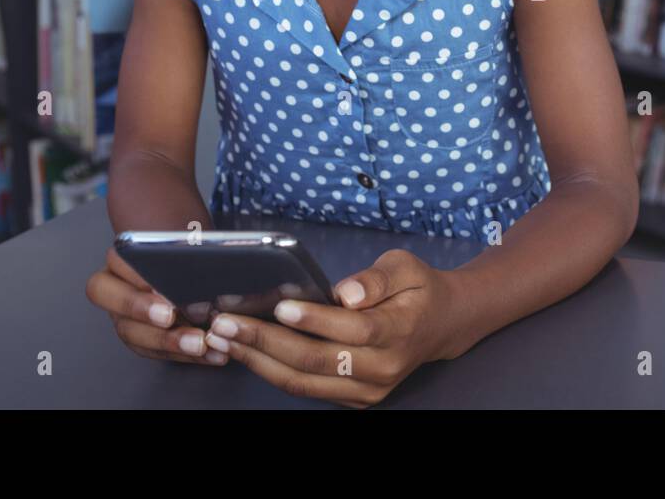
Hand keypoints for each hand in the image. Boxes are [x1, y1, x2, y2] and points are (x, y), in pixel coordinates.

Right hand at [85, 246, 227, 365]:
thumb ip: (188, 249)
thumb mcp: (187, 246)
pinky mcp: (141, 341)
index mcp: (123, 258)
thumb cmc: (186, 256)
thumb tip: (204, 253)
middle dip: (141, 310)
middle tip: (169, 316)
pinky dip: (184, 355)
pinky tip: (208, 353)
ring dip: (168, 340)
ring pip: (134, 333)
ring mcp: (125, 318)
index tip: (159, 284)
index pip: (118, 261)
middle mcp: (117, 290)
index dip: (136, 275)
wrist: (189, 274)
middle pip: (116, 301)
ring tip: (199, 342)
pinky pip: (156, 352)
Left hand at [205, 249, 465, 407]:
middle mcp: (383, 368)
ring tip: (224, 339)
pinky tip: (246, 351)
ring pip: (305, 382)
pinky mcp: (354, 399)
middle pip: (317, 361)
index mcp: (398, 330)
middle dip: (265, 342)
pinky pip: (306, 388)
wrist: (441, 325)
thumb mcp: (405, 266)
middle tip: (226, 323)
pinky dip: (272, 372)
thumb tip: (347, 293)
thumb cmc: (417, 288)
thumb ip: (377, 278)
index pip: (351, 330)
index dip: (314, 320)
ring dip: (258, 362)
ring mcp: (367, 389)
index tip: (280, 306)